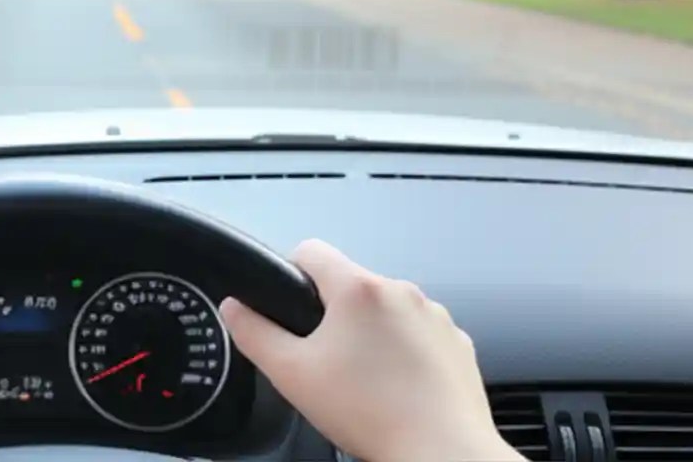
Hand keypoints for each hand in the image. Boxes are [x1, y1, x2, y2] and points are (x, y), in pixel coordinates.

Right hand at [220, 240, 522, 461]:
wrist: (441, 453)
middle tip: (324, 362)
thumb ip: (254, 333)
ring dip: (371, 334)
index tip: (290, 310)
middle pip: (350, 285)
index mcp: (358, 289)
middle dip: (332, 316)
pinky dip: (405, 353)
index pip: (310, 251)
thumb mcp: (291, 374)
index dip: (290, 275)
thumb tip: (234, 307)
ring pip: (386, 311)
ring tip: (364, 381)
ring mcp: (436, 317)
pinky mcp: (457, 343)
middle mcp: (402, 292)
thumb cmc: (369, 413)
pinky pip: (419, 335)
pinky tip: (398, 389)